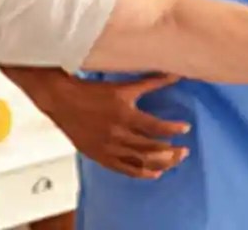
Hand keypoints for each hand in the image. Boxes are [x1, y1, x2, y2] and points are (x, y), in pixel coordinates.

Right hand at [4, 67, 189, 178]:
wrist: (62, 101)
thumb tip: (175, 74)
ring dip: (160, 163)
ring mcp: (108, 147)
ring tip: (174, 161)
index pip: (155, 127)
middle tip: (184, 150)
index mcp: (123, 113)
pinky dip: (141, 173)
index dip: (173, 129)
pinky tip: (155, 173)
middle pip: (150, 148)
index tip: (186, 128)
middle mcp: (117, 133)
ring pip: (139, 161)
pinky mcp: (100, 156)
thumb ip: (150, 82)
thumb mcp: (122, 85)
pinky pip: (124, 169)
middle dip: (171, 151)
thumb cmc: (92, 91)